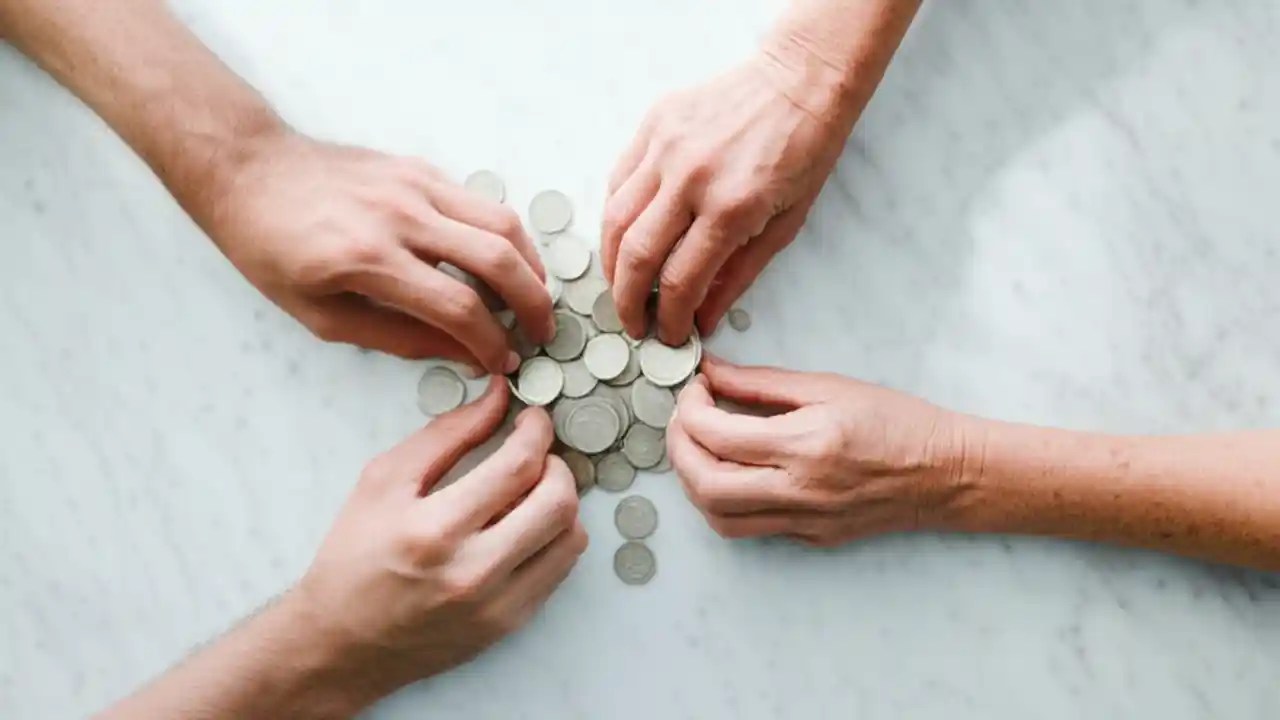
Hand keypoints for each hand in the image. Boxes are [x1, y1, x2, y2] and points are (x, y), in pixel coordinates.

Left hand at [200, 131, 553, 371]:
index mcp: (368, 259)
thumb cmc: (272, 249)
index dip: (491, 344)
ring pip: (502, 223)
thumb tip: (462, 354)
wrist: (249, 170)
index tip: (504, 364)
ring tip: (534, 299)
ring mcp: (414, 184)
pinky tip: (505, 264)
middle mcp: (399, 215)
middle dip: (532, 305)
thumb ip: (397, 338)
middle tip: (541, 335)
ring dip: (530, 266)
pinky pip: (480, 203)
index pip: (458, 307)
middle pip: (497, 259)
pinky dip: (505, 237)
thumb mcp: (321, 315)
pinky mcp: (420, 168)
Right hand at [289, 378, 586, 703]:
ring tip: (527, 494)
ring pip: (570, 537)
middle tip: (534, 455)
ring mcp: (497, 605)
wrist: (341, 643)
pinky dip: (552, 538)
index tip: (532, 418)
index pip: (518, 466)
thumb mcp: (384, 482)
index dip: (536, 431)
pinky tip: (522, 527)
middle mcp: (472, 572)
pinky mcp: (509, 624)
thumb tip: (498, 398)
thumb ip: (446, 434)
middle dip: (556, 464)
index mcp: (434, 529)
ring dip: (560, 502)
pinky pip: (560, 568)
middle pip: (558, 502)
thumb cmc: (354, 557)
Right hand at [601, 53, 855, 344]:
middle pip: (636, 256)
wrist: (799, 81)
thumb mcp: (785, 225)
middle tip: (634, 323)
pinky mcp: (654, 125)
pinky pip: (618, 180)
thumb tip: (703, 318)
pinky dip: (614, 217)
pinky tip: (624, 239)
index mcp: (732, 207)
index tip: (670, 335)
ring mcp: (666, 147)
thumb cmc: (803, 151)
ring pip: (614, 219)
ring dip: (611, 264)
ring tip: (622, 287)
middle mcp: (691, 177)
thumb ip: (738, 275)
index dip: (669, 319)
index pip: (680, 281)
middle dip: (628, 301)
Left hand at [667, 357, 972, 546]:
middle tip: (684, 419)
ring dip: (695, 482)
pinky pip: (748, 528)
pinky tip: (731, 471)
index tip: (695, 388)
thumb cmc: (897, 421)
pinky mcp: (809, 539)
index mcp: (806, 445)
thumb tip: (711, 371)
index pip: (717, 435)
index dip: (690, 408)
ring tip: (700, 447)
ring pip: (719, 518)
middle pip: (705, 485)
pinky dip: (724, 501)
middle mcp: (800, 491)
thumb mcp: (829, 387)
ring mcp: (804, 522)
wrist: (946, 473)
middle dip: (678, 449)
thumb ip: (762, 383)